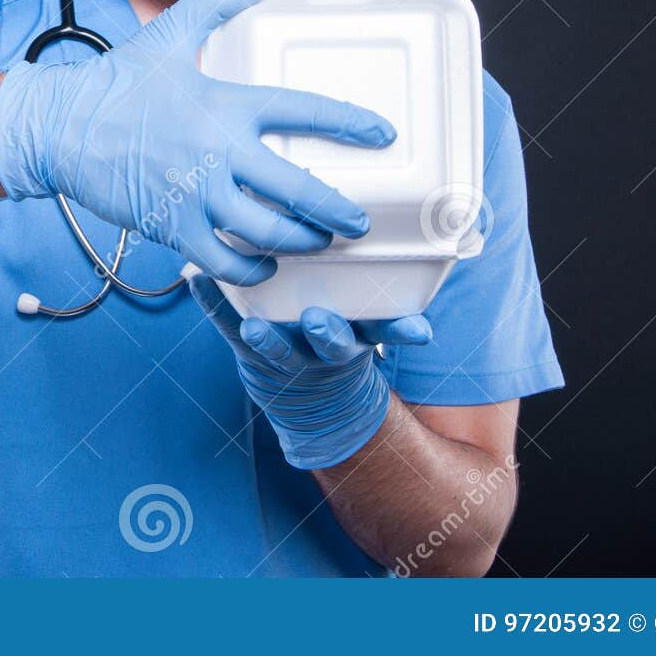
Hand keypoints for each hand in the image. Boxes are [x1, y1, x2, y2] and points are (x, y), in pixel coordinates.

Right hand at [0, 0, 397, 284]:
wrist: (62, 128)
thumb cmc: (116, 82)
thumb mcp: (170, 34)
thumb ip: (219, 5)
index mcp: (226, 104)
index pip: (304, 111)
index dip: (350, 124)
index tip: (381, 135)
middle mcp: (218, 152)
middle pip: (298, 191)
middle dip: (337, 211)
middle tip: (357, 220)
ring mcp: (196, 195)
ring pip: (268, 233)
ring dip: (302, 242)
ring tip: (317, 242)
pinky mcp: (173, 226)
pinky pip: (226, 259)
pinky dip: (252, 268)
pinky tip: (265, 266)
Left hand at [189, 271, 432, 468]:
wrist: (314, 407)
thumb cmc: (343, 345)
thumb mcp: (375, 334)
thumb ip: (400, 312)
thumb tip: (460, 248)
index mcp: (361, 339)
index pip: (388, 334)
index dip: (403, 333)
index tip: (418, 332)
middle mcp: (326, 350)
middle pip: (332, 345)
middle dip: (328, 334)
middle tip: (320, 321)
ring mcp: (287, 355)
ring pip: (278, 349)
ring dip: (267, 337)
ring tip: (253, 327)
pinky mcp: (249, 352)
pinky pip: (227, 327)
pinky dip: (212, 304)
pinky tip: (195, 279)